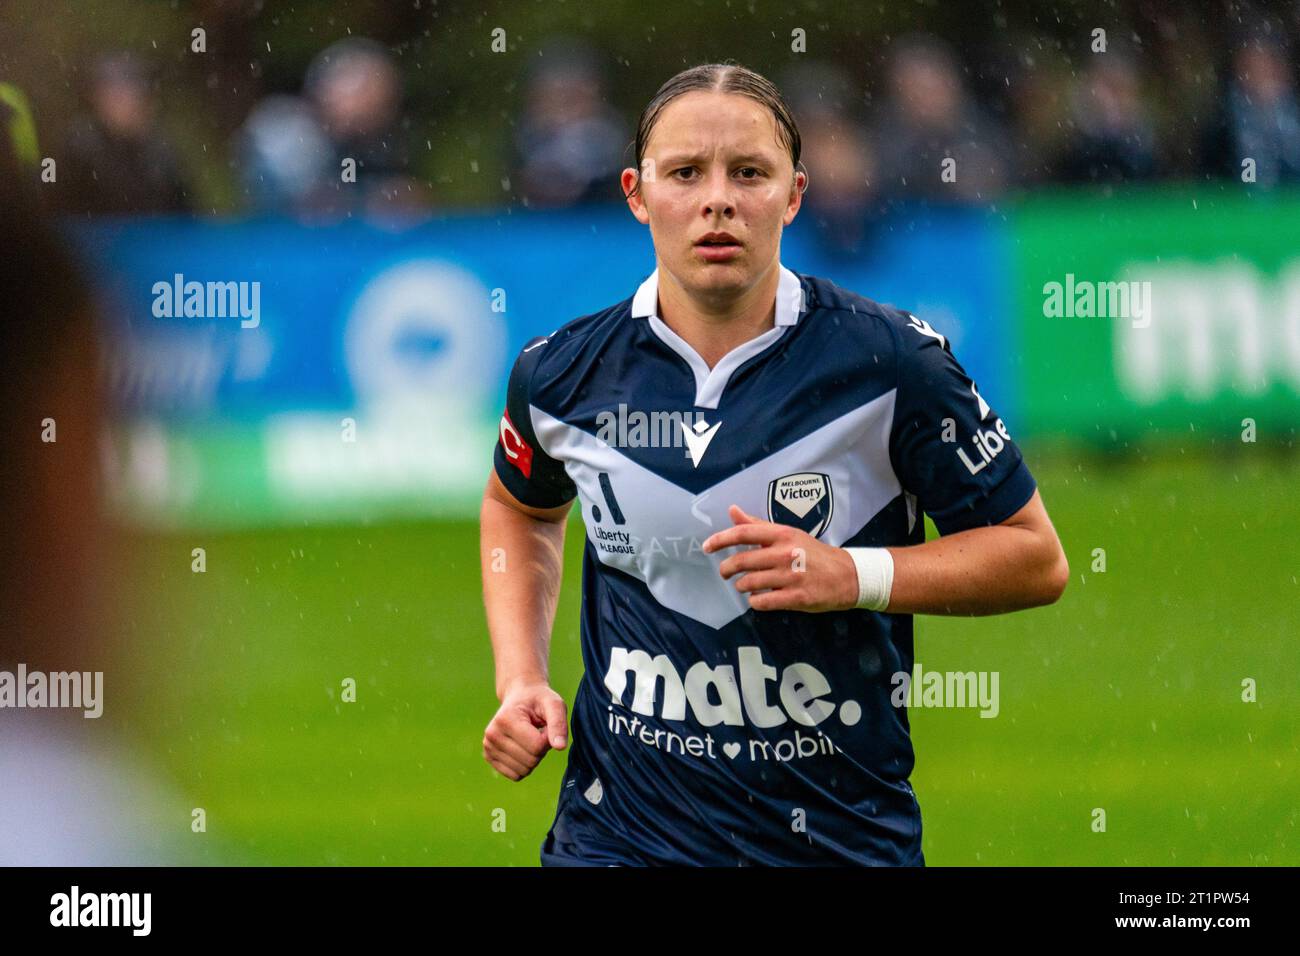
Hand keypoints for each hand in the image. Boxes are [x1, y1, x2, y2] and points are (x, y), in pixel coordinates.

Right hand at [483, 681, 567, 780]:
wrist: (520, 696)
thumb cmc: (539, 701)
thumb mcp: (554, 704)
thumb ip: (558, 724)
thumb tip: (560, 747)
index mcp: (506, 719)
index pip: (537, 746)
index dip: (548, 740)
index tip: (545, 726)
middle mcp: (492, 735)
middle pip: (530, 760)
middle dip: (541, 749)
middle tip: (538, 732)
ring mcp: (488, 747)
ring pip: (523, 771)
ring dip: (534, 757)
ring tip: (530, 738)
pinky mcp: (489, 757)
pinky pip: (515, 775)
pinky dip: (524, 765)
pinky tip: (522, 747)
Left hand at [701, 504, 859, 612]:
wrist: (847, 576)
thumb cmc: (813, 553)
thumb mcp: (788, 534)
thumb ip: (758, 525)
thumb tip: (732, 510)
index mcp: (782, 535)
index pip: (743, 534)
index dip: (720, 540)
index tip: (706, 547)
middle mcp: (785, 553)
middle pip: (742, 561)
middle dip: (727, 569)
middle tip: (725, 573)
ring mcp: (791, 576)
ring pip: (749, 583)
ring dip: (741, 586)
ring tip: (745, 585)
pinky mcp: (796, 597)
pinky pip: (762, 602)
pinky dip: (755, 601)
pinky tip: (758, 598)